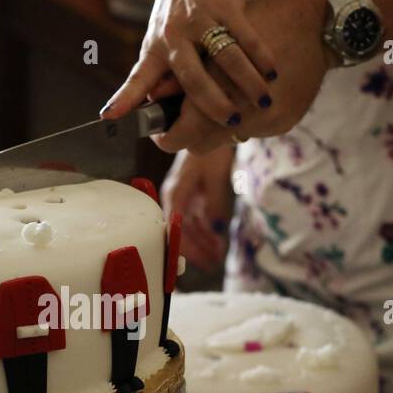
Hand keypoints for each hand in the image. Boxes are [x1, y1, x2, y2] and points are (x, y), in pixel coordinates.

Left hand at [101, 0, 276, 128]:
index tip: (111, 116)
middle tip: (231, 121)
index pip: (138, 79)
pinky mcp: (225, 6)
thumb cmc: (179, 14)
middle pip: (192, 77)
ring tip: (262, 101)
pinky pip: (246, 36)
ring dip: (247, 82)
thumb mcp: (162, 43)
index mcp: (154, 49)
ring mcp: (199, 19)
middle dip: (212, 102)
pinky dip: (261, 56)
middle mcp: (173, 35)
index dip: (125, 98)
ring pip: (226, 57)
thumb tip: (162, 118)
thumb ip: (162, 78)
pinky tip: (272, 72)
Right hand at [161, 146, 234, 271]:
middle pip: (181, 231)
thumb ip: (215, 203)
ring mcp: (184, 198)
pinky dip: (206, 231)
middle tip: (212, 263)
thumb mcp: (215, 175)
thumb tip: (216, 229)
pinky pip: (196, 220)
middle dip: (196, 249)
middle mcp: (176, 198)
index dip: (182, 247)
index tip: (193, 262)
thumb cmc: (211, 149)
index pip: (175, 228)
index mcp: (175, 193)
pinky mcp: (193, 197)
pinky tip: (217, 241)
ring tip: (217, 256)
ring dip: (203, 243)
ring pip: (189, 228)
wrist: (210, 128)